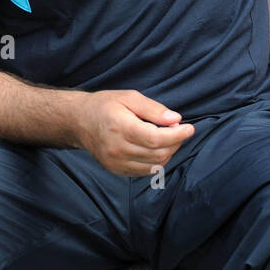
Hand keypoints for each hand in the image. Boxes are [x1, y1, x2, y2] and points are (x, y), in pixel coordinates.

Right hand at [74, 89, 194, 176]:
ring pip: (153, 165)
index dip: (177, 135)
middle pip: (157, 153)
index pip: (155, 139)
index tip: (189, 128)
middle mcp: (117, 149)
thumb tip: (175, 119)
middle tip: (180, 130)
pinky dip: (157, 162)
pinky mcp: (116, 170)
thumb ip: (153, 109)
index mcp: (120, 127)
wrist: (80, 121)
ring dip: (168, 153)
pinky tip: (158, 148)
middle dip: (175, 143)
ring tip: (170, 138)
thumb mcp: (129, 97)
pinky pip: (144, 172)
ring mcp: (116, 162)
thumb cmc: (106, 105)